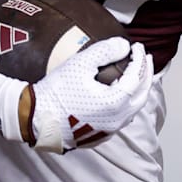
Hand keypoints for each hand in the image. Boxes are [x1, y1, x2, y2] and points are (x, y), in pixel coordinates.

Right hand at [28, 37, 152, 152]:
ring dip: (137, 89)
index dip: (140, 58)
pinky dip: (125, 102)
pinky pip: (121, 118)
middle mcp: (117, 120)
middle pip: (142, 94)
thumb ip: (105, 51)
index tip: (136, 46)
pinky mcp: (100, 135)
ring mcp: (109, 130)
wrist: (34, 120)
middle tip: (144, 58)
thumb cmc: (56, 92)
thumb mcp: (80, 64)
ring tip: (134, 74)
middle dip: (146, 74)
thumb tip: (124, 45)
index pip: (137, 77)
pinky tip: (117, 93)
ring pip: (133, 108)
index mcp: (115, 103)